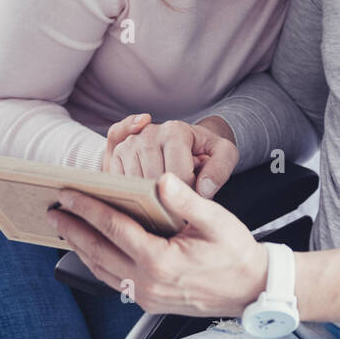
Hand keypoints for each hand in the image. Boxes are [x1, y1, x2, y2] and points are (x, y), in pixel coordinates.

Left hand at [51, 172, 266, 316]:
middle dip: (73, 229)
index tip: (68, 194)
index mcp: (160, 261)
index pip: (113, 229)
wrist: (252, 290)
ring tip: (66, 227)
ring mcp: (146, 296)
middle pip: (98, 251)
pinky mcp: (149, 301)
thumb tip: (162, 179)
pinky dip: (98, 262)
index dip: (87, 209)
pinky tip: (92, 250)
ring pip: (102, 269)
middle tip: (53, 210)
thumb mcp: (216, 220)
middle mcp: (147, 283)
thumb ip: (185, 200)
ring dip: (81, 247)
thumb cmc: (236, 253)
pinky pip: (114, 280)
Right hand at [102, 114, 238, 197]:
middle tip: (176, 207)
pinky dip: (126, 193)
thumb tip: (202, 191)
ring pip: (132, 183)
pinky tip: (140, 198)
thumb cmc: (206, 150)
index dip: (185, 195)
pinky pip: (115, 180)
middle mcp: (149, 132)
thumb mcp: (225, 154)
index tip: (192, 200)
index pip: (176, 176)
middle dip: (165, 199)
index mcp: (175, 131)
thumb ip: (220, 170)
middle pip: (152, 181)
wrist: (190, 140)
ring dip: (146, 199)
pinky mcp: (115, 153)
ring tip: (161, 202)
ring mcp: (129, 142)